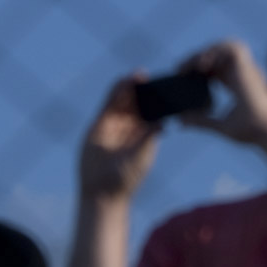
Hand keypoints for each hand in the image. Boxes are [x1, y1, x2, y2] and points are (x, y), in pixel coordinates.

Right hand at [78, 76, 158, 200]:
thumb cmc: (126, 178)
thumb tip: (163, 123)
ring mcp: (114, 124)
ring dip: (130, 85)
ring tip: (139, 75)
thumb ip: (149, 138)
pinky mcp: (99, 123)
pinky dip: (115, 91)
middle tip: (153, 77)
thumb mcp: (142, 156)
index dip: (158, 98)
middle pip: (138, 101)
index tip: (167, 87)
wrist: (102, 192)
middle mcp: (130, 126)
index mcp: (144, 133)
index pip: (153, 109)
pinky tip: (123, 82)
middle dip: (145, 89)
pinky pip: (108, 103)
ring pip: (123, 99)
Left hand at [178, 40, 266, 145]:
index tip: (182, 76)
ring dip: (206, 51)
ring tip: (193, 66)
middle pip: (216, 55)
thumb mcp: (220, 125)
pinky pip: (232, 48)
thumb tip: (181, 122)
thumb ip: (201, 121)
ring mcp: (246, 69)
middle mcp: (241, 74)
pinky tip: (204, 65)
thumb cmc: (250, 132)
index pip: (215, 67)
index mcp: (236, 84)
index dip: (199, 67)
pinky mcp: (248, 67)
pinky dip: (217, 51)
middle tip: (179, 69)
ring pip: (223, 47)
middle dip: (196, 57)